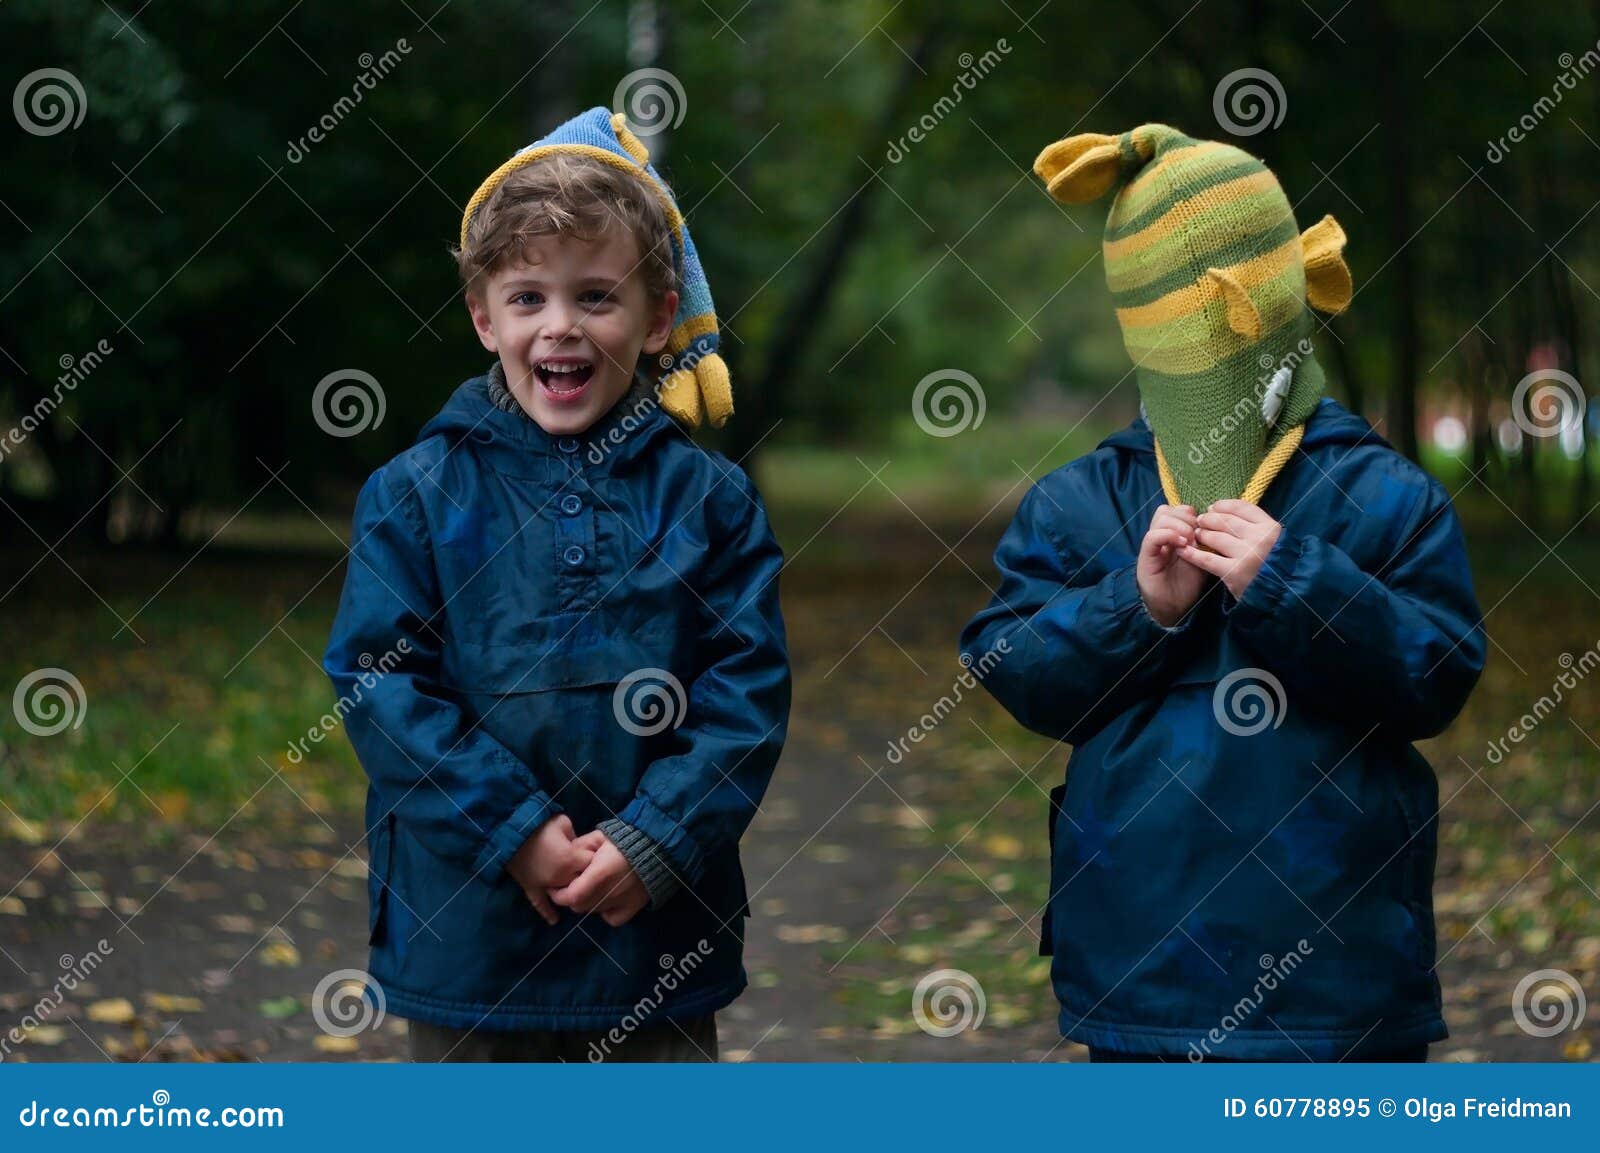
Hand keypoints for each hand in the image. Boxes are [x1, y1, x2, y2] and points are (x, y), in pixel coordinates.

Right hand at [506, 815, 596, 924]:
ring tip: (578, 892)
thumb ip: (576, 836)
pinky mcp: (530, 887)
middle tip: (587, 870)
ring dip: (571, 893)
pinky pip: (539, 904)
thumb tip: (579, 845)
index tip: (596, 853)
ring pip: (564, 896)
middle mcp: (560, 877)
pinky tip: (554, 921)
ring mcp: (545, 884)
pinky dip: (547, 912)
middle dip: (586, 877)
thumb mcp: (563, 823)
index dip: (596, 858)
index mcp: (570, 859)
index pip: (593, 864)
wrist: (510, 831)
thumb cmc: (539, 825)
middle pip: (582, 883)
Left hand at [549, 835, 648, 927]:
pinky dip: (605, 913)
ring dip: (587, 903)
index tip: (555, 887)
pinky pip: (611, 919)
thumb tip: (564, 857)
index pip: (570, 896)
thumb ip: (579, 847)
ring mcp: (622, 903)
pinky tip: (606, 901)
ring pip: (593, 912)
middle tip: (573, 885)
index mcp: (600, 874)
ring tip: (591, 889)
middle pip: (579, 906)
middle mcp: (610, 893)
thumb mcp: (599, 837)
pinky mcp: (633, 908)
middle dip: (571, 897)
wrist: (656, 846)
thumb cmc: (625, 839)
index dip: (558, 895)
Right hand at [1136, 503, 1207, 626]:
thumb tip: (1218, 525)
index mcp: (1175, 533)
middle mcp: (1162, 535)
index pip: (1181, 510)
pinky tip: (1181, 545)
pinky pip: (1153, 536)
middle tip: (1197, 534)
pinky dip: (1168, 535)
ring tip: (1189, 540)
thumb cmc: (1188, 583)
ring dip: (1179, 525)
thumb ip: (1206, 541)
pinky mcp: (1146, 555)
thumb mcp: (1202, 558)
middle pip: (1171, 509)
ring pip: (1161, 516)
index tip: (1206, 528)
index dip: (1194, 514)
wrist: (1172, 606)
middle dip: (1187, 518)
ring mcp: (1153, 544)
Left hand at [1182, 499, 1282, 599]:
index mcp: (1271, 528)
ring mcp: (1247, 555)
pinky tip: (1183, 551)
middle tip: (1200, 522)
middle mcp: (1260, 539)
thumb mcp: (1272, 541)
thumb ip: (1253, 525)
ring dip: (1201, 534)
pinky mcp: (1235, 572)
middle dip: (1209, 519)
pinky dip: (1193, 554)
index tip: (1213, 508)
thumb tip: (1216, 508)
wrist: (1280, 595)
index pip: (1242, 508)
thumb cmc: (1272, 566)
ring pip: (1215, 537)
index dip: (1223, 506)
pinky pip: (1208, 559)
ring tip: (1197, 535)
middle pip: (1226, 521)